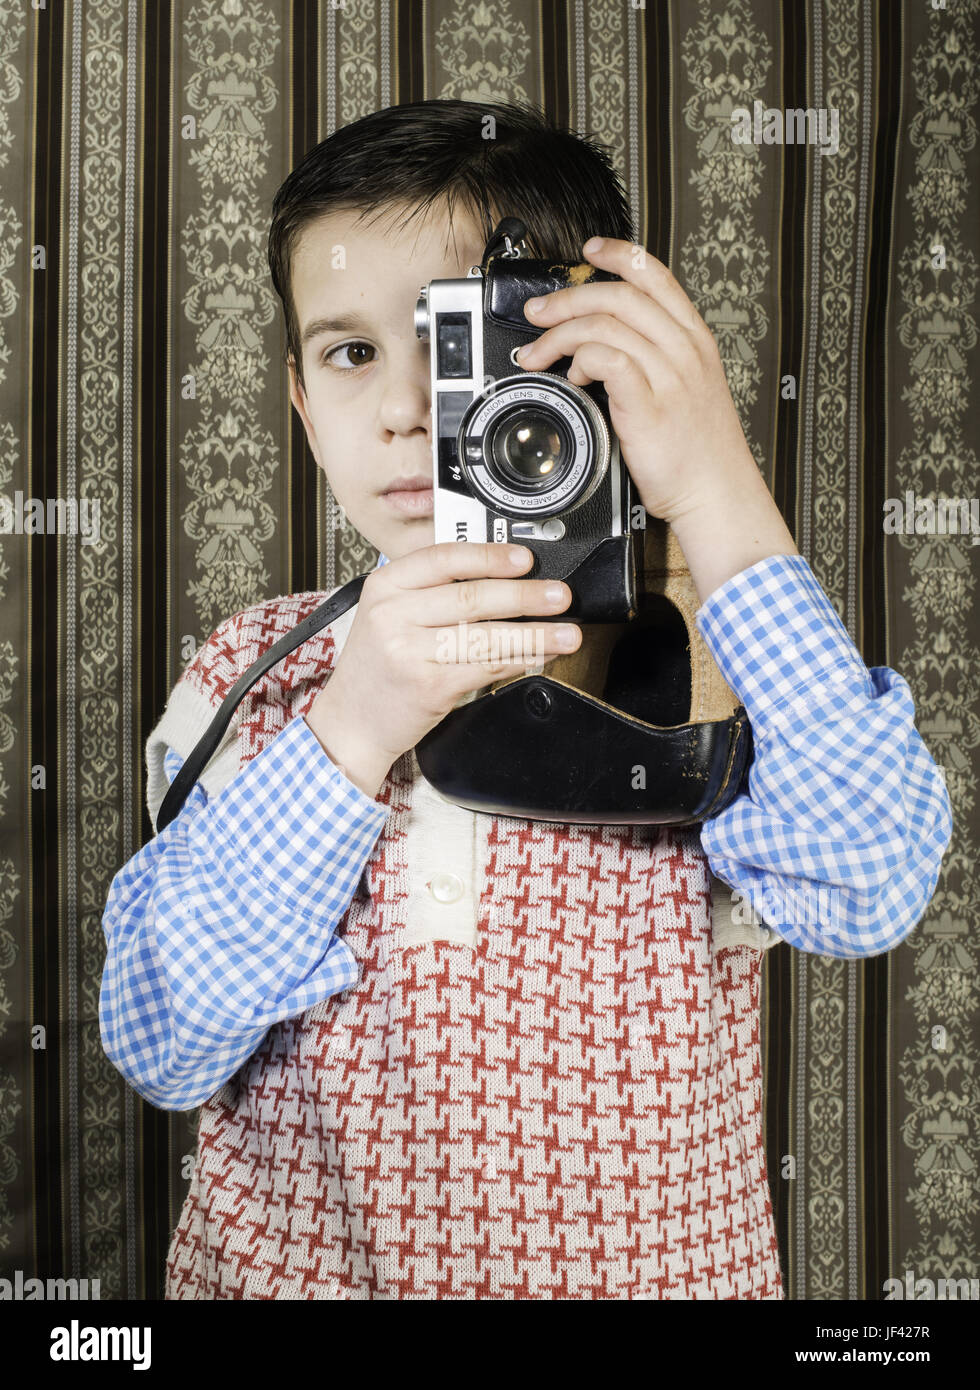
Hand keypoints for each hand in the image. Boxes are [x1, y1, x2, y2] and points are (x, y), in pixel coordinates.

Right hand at [304, 543, 580, 797]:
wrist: (351, 722)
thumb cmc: (378, 668)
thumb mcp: (389, 615)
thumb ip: (431, 592)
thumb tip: (500, 576)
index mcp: (385, 586)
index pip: (445, 559)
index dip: (490, 557)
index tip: (525, 559)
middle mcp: (393, 614)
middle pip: (471, 597)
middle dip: (525, 595)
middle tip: (560, 595)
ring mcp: (409, 651)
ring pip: (485, 635)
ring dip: (534, 633)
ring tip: (567, 632)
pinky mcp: (428, 686)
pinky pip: (485, 667)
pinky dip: (519, 660)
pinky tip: (539, 656)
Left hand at [515, 236, 758, 525]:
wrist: (716, 493)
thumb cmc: (698, 452)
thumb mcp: (687, 390)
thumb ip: (655, 361)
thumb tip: (603, 346)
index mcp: (694, 340)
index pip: (655, 276)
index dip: (618, 254)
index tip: (588, 249)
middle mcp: (684, 350)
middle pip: (619, 295)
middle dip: (567, 298)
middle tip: (537, 312)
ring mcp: (669, 375)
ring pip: (606, 324)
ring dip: (560, 334)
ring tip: (538, 354)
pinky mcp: (649, 404)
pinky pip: (606, 359)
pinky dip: (580, 360)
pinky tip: (572, 377)